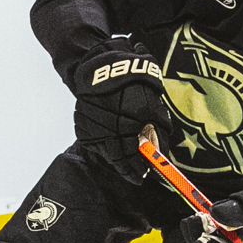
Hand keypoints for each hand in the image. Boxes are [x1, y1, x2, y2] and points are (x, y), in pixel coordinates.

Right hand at [70, 36, 169, 182]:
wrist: (105, 66)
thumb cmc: (134, 84)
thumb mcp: (153, 107)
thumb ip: (158, 132)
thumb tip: (160, 152)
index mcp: (125, 127)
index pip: (130, 159)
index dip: (137, 170)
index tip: (144, 176)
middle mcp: (106, 130)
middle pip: (115, 160)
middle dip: (127, 168)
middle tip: (136, 173)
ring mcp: (91, 128)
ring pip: (104, 152)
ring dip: (116, 155)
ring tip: (127, 154)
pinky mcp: (82, 125)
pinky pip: (94, 142)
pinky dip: (104, 144)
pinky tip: (113, 139)